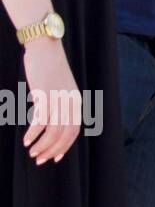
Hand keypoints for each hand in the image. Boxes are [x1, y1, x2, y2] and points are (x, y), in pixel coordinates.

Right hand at [21, 38, 81, 164]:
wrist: (45, 47)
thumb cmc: (49, 68)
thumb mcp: (60, 88)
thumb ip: (59, 105)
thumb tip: (49, 123)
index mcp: (76, 101)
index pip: (74, 131)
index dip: (64, 147)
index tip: (53, 158)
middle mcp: (70, 101)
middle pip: (65, 134)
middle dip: (52, 150)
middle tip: (39, 160)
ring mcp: (59, 98)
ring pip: (53, 130)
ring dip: (42, 145)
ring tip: (31, 151)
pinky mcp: (45, 94)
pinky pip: (41, 120)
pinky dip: (34, 133)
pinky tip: (26, 139)